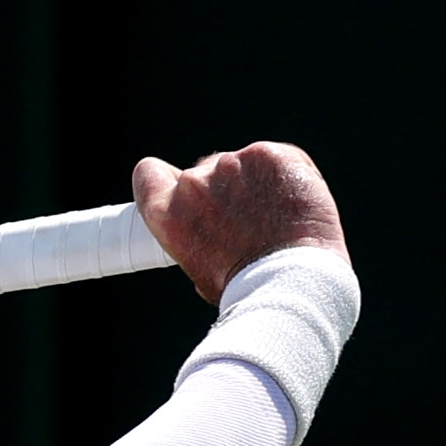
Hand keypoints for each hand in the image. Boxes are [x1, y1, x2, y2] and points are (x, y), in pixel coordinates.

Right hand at [130, 143, 343, 306]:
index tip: (182, 191)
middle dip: (222, 192)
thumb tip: (206, 227)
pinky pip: (277, 160)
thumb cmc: (249, 290)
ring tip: (277, 221)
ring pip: (242, 166)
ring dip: (255, 185)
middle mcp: (194, 183)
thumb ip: (193, 236)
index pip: (149, 175)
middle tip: (248, 223)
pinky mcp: (269, 155)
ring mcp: (232, 164)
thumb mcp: (201, 273)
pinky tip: (296, 206)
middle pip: (203, 173)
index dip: (166, 181)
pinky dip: (286, 177)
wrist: (293, 283)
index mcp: (168, 213)